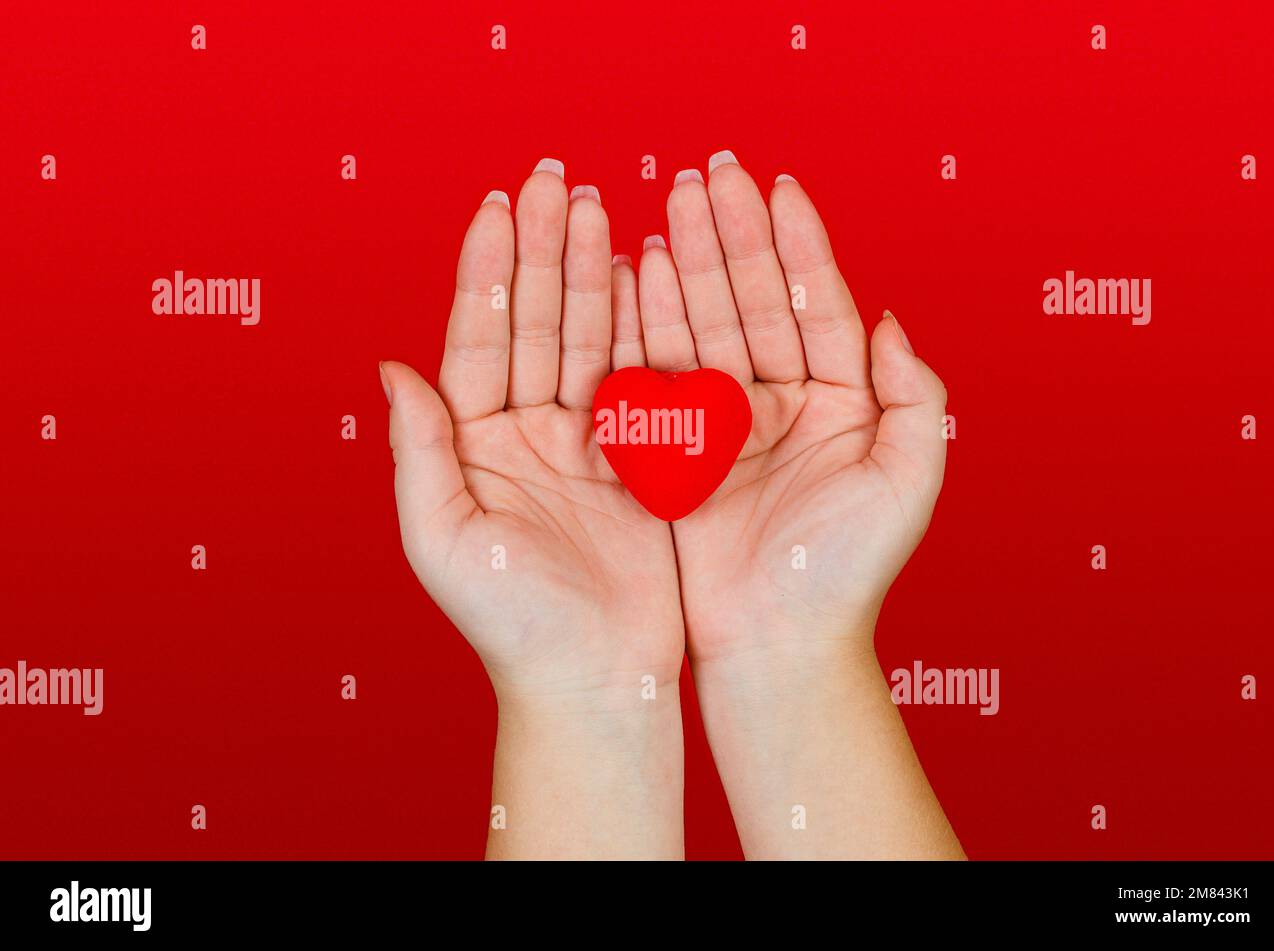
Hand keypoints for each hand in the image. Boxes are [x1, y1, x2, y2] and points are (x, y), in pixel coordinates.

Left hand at [381, 161, 684, 857]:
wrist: (596, 678)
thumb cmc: (511, 622)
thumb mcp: (445, 537)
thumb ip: (421, 451)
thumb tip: (392, 369)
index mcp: (474, 446)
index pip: (478, 341)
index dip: (487, 273)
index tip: (497, 208)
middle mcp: (525, 435)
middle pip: (534, 324)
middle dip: (541, 252)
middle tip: (554, 181)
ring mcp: (584, 443)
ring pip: (586, 339)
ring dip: (590, 274)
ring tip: (597, 207)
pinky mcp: (639, 460)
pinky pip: (639, 378)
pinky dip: (642, 324)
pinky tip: (643, 271)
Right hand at [630, 153, 960, 857]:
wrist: (777, 646)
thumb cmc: (847, 574)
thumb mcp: (906, 482)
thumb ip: (914, 397)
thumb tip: (891, 320)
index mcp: (841, 404)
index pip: (818, 305)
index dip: (799, 246)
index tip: (777, 187)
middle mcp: (783, 405)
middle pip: (754, 302)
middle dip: (732, 236)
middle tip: (705, 173)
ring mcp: (727, 425)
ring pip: (704, 326)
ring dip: (688, 265)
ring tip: (666, 205)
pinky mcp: (678, 451)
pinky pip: (661, 373)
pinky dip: (648, 323)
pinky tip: (634, 275)